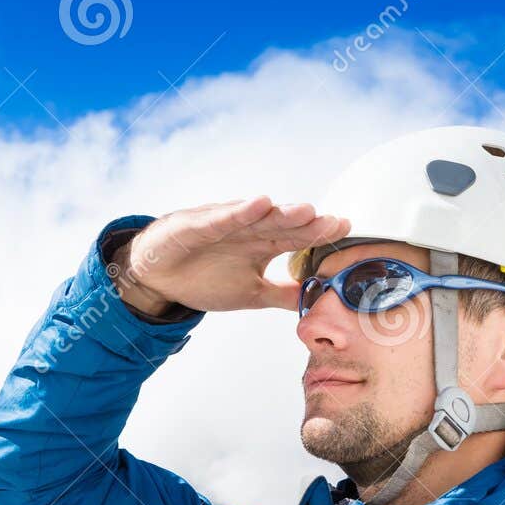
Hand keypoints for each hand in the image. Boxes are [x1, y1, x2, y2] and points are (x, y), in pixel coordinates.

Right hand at [111, 197, 348, 315]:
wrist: (157, 276)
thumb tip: (316, 301)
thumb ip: (282, 294)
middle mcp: (247, 230)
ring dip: (280, 213)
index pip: (297, 238)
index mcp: (262, 245)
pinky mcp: (196, 225)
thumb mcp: (250, 294)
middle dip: (307, 223)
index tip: (347, 229)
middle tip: (334, 221)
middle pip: (282, 225)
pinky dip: (238, 212)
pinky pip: (220, 218)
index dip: (320, 234)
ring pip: (255, 217)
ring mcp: (223, 225)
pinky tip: (259, 204)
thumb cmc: (204, 278)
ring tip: (306, 210)